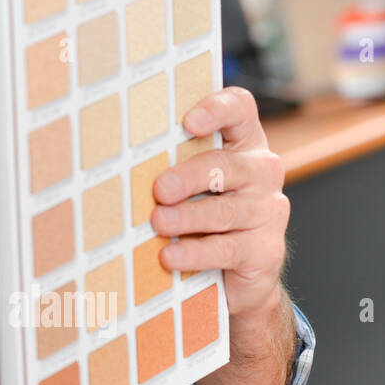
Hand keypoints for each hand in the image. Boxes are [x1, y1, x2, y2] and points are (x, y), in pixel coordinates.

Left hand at [149, 86, 289, 319]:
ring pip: (224, 210)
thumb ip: (168, 166)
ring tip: (158, 222)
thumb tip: (117, 163)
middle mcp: (261, 171)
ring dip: (187, 217)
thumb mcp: (187, 185)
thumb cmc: (201, 217)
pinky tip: (170, 255)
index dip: (216, 109)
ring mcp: (268, 210)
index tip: (187, 123)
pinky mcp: (266, 249)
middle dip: (188, 176)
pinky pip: (226, 248)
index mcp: (241, 143)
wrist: (237, 275)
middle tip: (159, 189)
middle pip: (225, 165)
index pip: (239, 109)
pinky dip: (195, 252)